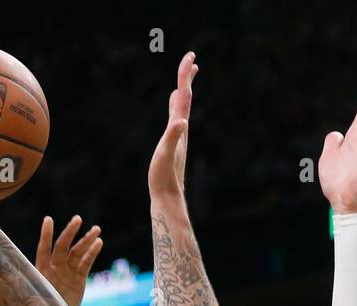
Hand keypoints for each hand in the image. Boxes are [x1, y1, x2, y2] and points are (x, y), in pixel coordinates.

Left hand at [35, 215, 102, 305]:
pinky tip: (99, 243)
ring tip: (96, 229)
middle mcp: (54, 268)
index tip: (48, 219)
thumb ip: (34, 290)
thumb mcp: (36, 300)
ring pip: (77, 253)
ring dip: (86, 240)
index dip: (46, 235)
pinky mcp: (78, 278)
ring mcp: (67, 271)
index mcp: (41, 270)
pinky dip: (92, 253)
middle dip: (70, 232)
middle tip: (78, 219)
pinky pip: (86, 263)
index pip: (43, 250)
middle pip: (63, 246)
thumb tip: (18, 287)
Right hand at [149, 51, 197, 199]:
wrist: (168, 197)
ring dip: (183, 93)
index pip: (184, 96)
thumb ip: (173, 137)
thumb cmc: (164, 177)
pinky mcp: (172, 146)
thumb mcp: (166, 155)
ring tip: (184, 82)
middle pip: (185, 98)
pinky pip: (174, 122)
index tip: (190, 56)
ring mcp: (178, 138)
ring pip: (181, 110)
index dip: (185, 76)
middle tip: (191, 60)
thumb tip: (182, 122)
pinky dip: (175, 111)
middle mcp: (181, 129)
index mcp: (179, 127)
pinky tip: (175, 113)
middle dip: (187, 79)